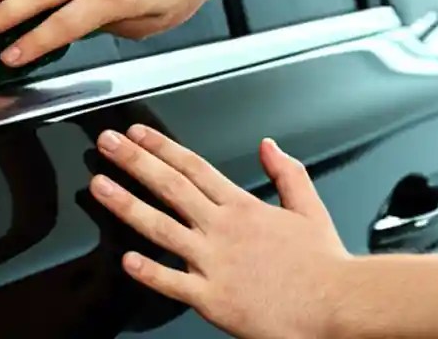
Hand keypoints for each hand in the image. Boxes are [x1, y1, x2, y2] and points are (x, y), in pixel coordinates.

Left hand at [90, 124, 352, 338]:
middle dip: (133, 161)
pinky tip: (126, 259)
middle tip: (107, 144)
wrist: (338, 304)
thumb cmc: (325, 265)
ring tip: (99, 187)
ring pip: (161, 227)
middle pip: (170, 186)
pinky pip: (173, 283)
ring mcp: (216, 262)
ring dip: (126, 204)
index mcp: (243, 207)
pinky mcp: (214, 298)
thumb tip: (269, 145)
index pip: (193, 166)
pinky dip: (148, 271)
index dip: (161, 147)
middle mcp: (224, 229)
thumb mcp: (309, 207)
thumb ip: (286, 173)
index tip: (138, 133)